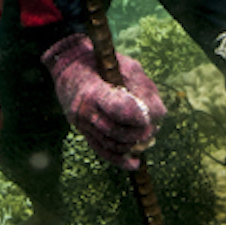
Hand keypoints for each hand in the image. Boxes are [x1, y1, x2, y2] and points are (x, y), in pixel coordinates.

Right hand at [42, 33, 166, 170]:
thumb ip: (143, 87)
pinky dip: (119, 160)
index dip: (139, 117)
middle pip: (117, 132)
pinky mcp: (81, 129)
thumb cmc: (101, 61)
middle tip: (150, 129)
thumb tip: (157, 114)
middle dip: (139, 133)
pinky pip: (100, 150)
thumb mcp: (125, 65)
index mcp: (95, 90)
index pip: (120, 111)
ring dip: (132, 146)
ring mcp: (81, 122)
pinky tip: (134, 163)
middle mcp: (85, 110)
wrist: (67, 63)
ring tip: (145, 140)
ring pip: (111, 144)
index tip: (149, 115)